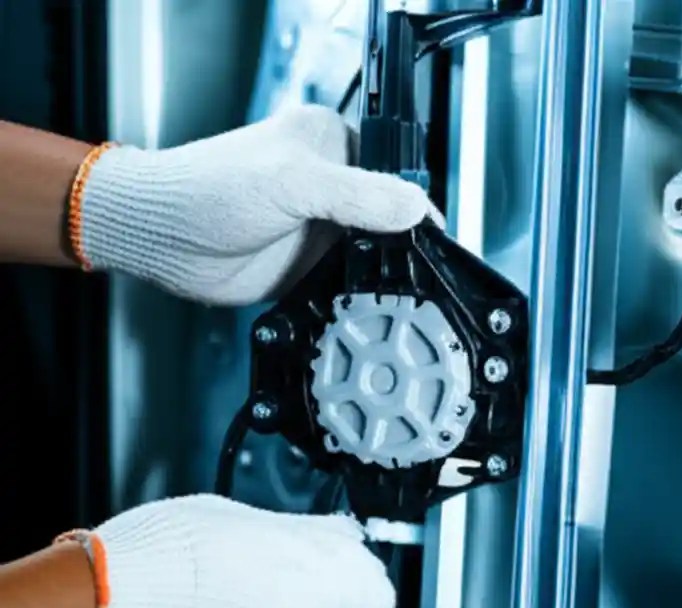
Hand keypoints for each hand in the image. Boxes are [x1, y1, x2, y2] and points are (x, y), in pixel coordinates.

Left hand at [79, 104, 441, 304]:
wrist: (160, 238)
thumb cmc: (206, 190)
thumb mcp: (294, 182)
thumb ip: (360, 195)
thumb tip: (415, 208)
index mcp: (331, 143)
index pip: (395, 172)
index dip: (414, 204)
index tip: (430, 236)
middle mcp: (330, 183)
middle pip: (390, 216)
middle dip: (401, 242)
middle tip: (413, 268)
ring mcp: (320, 226)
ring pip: (373, 252)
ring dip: (381, 271)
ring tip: (392, 289)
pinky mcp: (309, 264)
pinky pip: (349, 281)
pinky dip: (357, 293)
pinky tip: (364, 301)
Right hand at [82, 494, 393, 607]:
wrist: (110, 600)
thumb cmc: (171, 549)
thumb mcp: (249, 516)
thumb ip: (303, 533)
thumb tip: (334, 532)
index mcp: (322, 572)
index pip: (376, 592)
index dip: (357, 574)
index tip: (341, 557)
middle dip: (317, 593)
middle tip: (281, 565)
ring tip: (228, 580)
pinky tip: (207, 607)